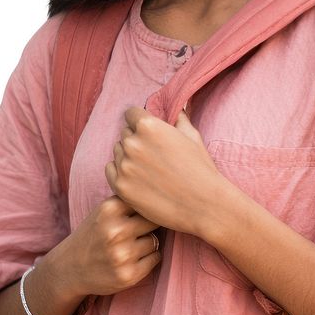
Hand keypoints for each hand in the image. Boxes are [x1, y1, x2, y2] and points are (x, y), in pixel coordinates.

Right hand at [52, 194, 163, 298]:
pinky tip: (134, 258)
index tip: (146, 211)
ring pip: (155, 241)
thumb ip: (130, 200)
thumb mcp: (105, 210)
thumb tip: (168, 196)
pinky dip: (149, 258)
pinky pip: (156, 258)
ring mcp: (122, 255)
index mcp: (109, 209)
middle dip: (150, 225)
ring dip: (150, 243)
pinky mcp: (129, 275)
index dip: (148, 207)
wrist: (71, 268)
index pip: (145, 201)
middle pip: (154, 221)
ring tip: (132, 245)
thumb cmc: (94, 234)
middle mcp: (115, 231)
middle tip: (139, 230)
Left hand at [105, 107, 221, 236]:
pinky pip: (111, 170)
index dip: (140, 121)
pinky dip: (120, 171)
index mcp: (149, 126)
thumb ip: (178, 118)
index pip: (131, 113)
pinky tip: (138, 178)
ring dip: (128, 156)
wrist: (203, 205)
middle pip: (125, 133)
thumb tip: (175, 109)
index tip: (148, 131)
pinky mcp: (120, 186)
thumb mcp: (192, 136)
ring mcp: (124, 166)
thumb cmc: (201, 169)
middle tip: (154, 154)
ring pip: (118, 152)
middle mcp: (132, 143)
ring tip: (149, 169)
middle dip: (137, 139)